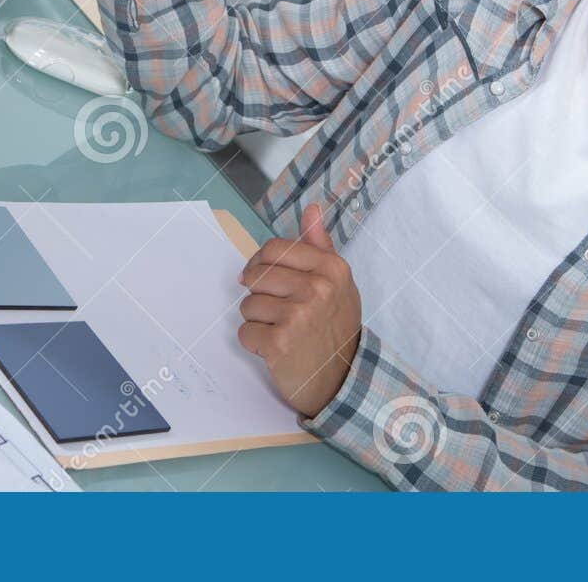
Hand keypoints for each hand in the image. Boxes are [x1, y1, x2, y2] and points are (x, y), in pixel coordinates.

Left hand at [237, 204, 361, 417]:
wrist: (342, 380)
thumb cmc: (335, 327)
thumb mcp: (337, 282)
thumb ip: (320, 245)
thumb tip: (312, 208)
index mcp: (331, 268)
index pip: (274, 249)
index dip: (261, 263)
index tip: (262, 279)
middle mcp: (317, 288)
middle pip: (256, 275)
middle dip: (259, 294)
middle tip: (277, 312)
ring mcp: (298, 316)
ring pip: (248, 304)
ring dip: (257, 321)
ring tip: (280, 331)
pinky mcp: (280, 343)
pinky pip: (245, 332)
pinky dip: (254, 343)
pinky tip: (275, 348)